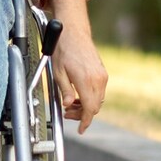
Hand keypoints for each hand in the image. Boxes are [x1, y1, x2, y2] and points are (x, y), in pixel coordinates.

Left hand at [43, 0, 107, 133]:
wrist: (73, 32)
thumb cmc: (63, 49)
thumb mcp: (58, 72)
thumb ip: (64, 91)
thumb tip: (67, 105)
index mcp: (86, 81)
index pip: (89, 109)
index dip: (84, 121)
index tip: (80, 129)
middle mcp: (98, 79)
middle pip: (95, 107)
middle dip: (82, 114)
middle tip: (67, 113)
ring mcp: (102, 75)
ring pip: (98, 100)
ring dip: (86, 105)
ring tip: (70, 104)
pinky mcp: (102, 72)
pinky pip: (99, 91)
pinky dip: (90, 97)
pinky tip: (77, 95)